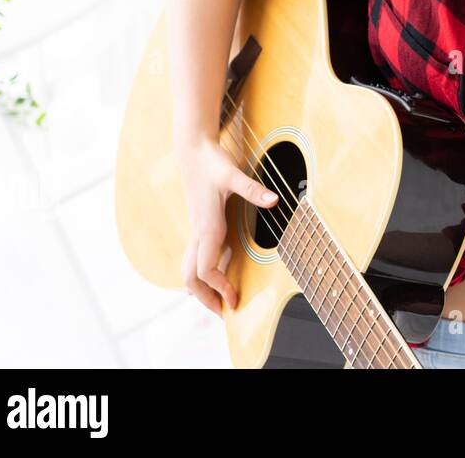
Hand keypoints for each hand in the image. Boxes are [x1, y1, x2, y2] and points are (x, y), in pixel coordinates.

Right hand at [175, 136, 278, 316]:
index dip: (219, 287)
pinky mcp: (200, 227)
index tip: (235, 298)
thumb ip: (253, 189)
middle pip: (191, 278)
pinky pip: (197, 258)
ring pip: (189, 269)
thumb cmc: (212, 163)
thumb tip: (275, 200)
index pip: (205, 270)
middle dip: (205, 298)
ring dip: (202, 289)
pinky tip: (221, 276)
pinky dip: (205, 273)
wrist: (193, 151)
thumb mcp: (233, 175)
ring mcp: (196, 231)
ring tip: (220, 302)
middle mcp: (198, 233)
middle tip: (225, 313)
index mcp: (206, 227)